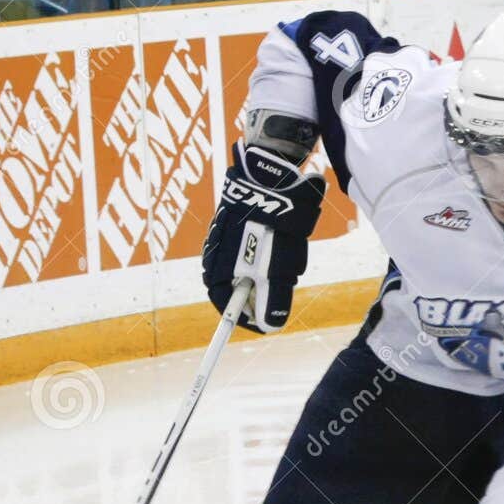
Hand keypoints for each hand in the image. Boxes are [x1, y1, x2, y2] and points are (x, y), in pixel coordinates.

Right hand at [201, 144, 326, 332]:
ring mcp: (231, 239)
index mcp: (216, 271)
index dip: (250, 318)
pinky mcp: (246, 224)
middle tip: (286, 273)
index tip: (269, 323)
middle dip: (270, 285)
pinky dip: (280, 245)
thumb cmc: (268, 227)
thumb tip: (270, 326)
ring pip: (261, 267)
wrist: (269, 177)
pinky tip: (287, 232)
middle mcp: (218, 256)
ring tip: (287, 244)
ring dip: (279, 262)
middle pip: (247, 288)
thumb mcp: (273, 271)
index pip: (228, 307)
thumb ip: (271, 300)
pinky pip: (267, 246)